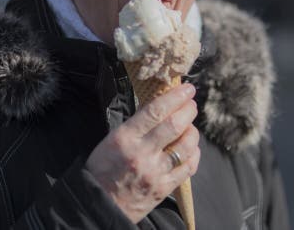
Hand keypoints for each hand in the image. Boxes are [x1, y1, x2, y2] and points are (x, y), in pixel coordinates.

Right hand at [85, 83, 200, 222]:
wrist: (99, 204)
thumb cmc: (104, 168)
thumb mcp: (112, 139)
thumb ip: (137, 124)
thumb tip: (160, 105)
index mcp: (125, 137)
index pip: (155, 110)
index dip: (176, 96)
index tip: (187, 89)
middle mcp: (142, 153)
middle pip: (175, 125)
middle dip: (188, 110)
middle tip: (191, 104)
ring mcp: (155, 172)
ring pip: (186, 145)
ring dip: (193, 132)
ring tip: (190, 127)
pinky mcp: (163, 188)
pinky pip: (188, 167)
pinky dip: (194, 154)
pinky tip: (191, 149)